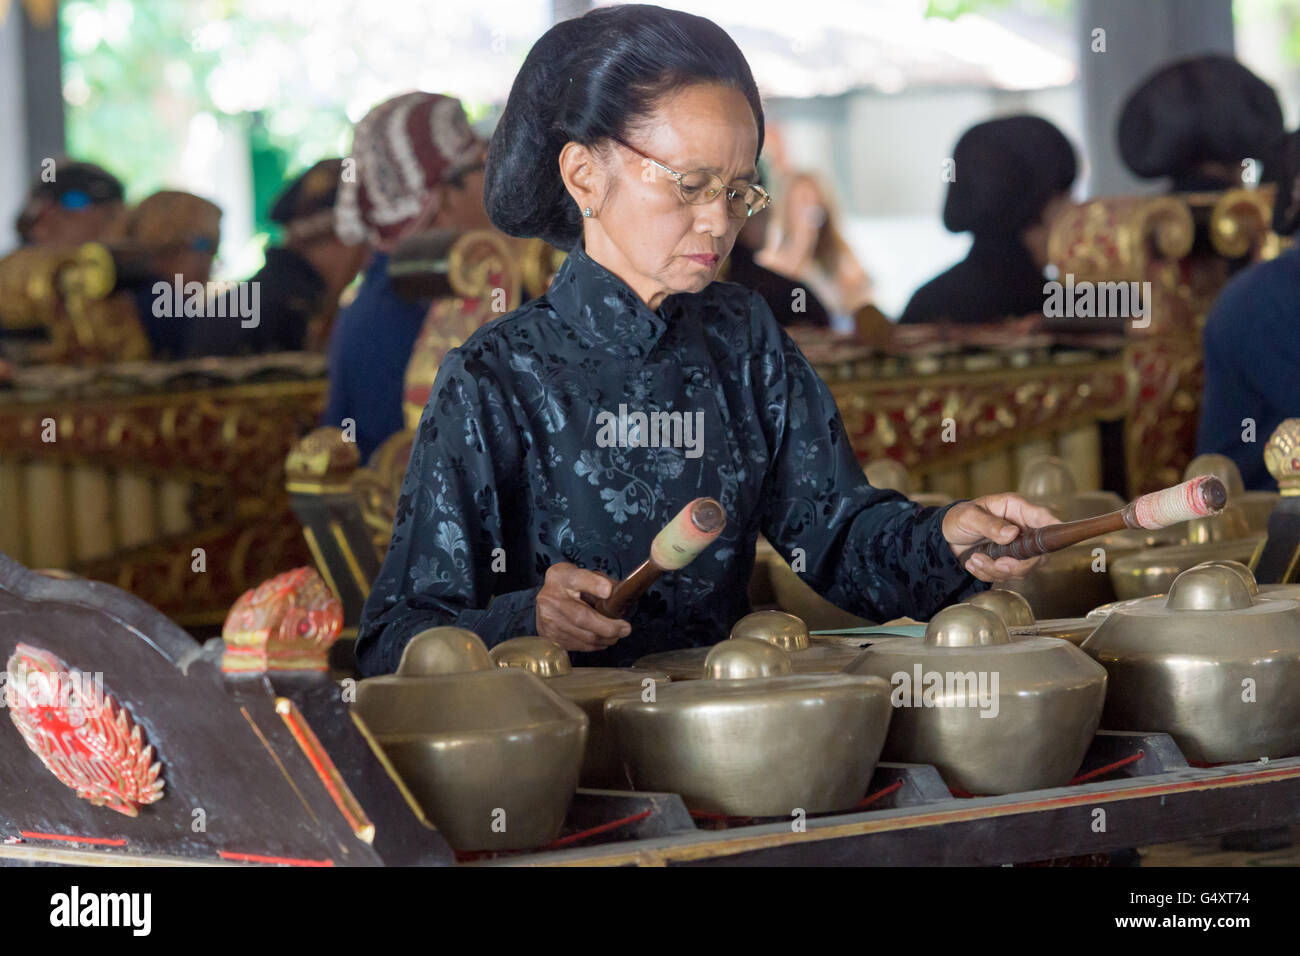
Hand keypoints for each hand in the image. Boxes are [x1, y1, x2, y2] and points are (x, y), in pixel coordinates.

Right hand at [535, 563, 631, 652]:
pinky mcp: (549, 636)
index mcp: (561, 577)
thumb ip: (600, 581)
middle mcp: (550, 598)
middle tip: (625, 629)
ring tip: (615, 635)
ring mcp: (548, 619)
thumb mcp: (583, 574)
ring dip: (604, 639)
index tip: (608, 590)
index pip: (577, 579)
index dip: (594, 584)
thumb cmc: (569, 586)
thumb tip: (618, 595)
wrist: (546, 598)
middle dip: (608, 627)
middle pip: (582, 617)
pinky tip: (601, 639)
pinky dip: (593, 645)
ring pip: (582, 636)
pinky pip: (577, 645)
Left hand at [941, 493, 1059, 583]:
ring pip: (1022, 569)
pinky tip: (973, 563)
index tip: (1047, 545)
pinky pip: (1006, 576)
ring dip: (996, 570)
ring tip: (974, 558)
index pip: (1044, 519)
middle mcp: (1022, 529)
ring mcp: (1016, 548)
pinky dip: (987, 574)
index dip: (1053, 531)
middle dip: (1018, 564)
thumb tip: (1012, 533)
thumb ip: (989, 524)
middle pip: (1039, 554)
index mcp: (1017, 509)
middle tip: (998, 563)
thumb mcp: (968, 516)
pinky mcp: (1007, 563)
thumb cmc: (958, 518)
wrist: (945, 537)